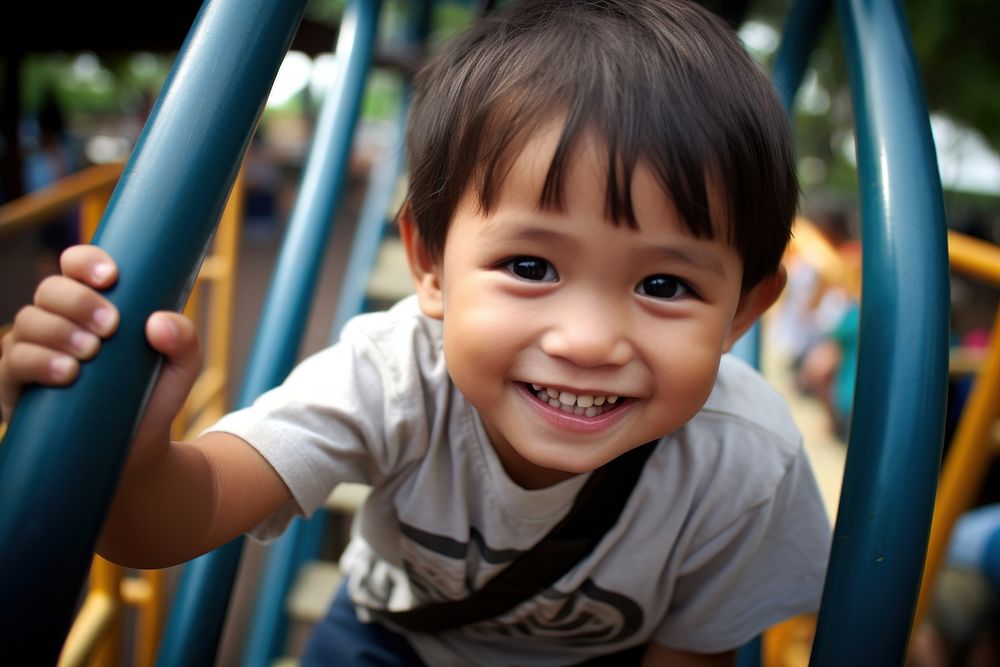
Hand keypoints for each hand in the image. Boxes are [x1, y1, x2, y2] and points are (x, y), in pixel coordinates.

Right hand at [0, 245, 200, 453]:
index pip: (75, 266)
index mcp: (90, 304)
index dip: (86, 261)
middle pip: (49, 290)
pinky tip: (67, 373)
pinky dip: (38, 362)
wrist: (136, 448)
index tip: (112, 277)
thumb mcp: (180, 367)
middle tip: (111, 326)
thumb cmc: (152, 395)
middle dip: (78, 301)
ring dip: (59, 331)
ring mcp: (31, 351)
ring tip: (90, 354)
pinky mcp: (15, 387)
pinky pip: (11, 364)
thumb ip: (183, 340)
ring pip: (27, 323)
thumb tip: (158, 322)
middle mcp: (55, 321)